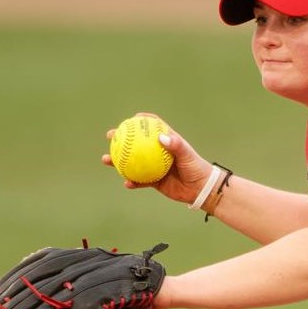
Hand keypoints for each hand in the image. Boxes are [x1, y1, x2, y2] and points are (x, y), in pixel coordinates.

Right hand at [100, 112, 216, 205]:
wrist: (200, 189)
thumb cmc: (196, 167)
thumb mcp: (188, 155)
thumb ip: (176, 146)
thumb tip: (161, 137)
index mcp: (166, 142)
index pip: (152, 126)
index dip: (141, 120)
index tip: (130, 119)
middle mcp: (157, 153)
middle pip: (135, 143)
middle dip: (120, 138)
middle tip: (110, 136)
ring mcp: (154, 167)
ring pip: (132, 162)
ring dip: (118, 161)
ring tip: (107, 160)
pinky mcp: (154, 181)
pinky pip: (140, 181)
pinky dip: (133, 182)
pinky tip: (126, 183)